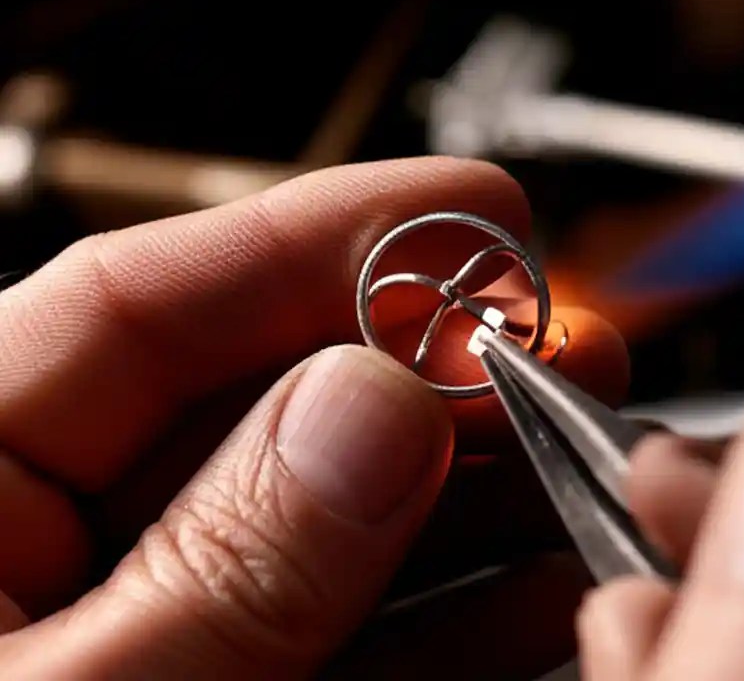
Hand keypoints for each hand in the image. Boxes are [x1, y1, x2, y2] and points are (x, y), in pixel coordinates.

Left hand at [0, 158, 626, 677]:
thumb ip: (221, 565)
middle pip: (260, 415)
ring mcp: (142, 641)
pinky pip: (352, 651)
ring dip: (473, 499)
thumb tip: (373, 410)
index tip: (466, 213)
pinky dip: (453, 622)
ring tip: (583, 456)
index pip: (129, 311)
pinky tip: (539, 584)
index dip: (315, 242)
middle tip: (560, 345)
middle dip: (431, 377)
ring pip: (328, 534)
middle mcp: (48, 561)